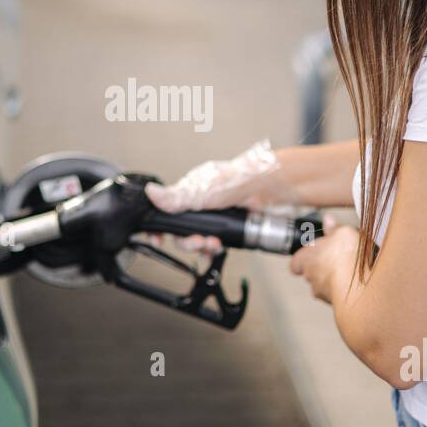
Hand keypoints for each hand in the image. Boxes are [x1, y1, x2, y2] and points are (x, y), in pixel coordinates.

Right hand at [144, 139, 287, 254]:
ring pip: (198, 238)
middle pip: (182, 230)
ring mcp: (215, 215)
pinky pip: (215, 242)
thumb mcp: (204, 190)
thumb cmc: (241, 178)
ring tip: (212, 246)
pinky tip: (219, 248)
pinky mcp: (229, 225)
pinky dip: (214, 248)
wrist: (275, 187)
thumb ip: (177, 196)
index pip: (166, 212)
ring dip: (202, 246)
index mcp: (190, 191)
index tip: (158, 240)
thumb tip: (151, 192)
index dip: (160, 227)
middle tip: (198, 243)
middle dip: (187, 241)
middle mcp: (200, 203)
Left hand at [289, 218, 358, 304]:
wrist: (360, 286)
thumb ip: (334, 228)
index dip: (303, 258)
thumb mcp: (342, 233)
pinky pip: (342, 295)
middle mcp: (311, 279)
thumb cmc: (345, 257)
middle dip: (325, 267)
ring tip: (353, 270)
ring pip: (328, 286)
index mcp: (305, 259)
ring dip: (338, 279)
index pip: (295, 263)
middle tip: (339, 258)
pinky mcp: (339, 305)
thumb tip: (328, 220)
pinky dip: (349, 289)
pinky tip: (362, 281)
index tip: (313, 253)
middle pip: (313, 273)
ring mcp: (324, 294)